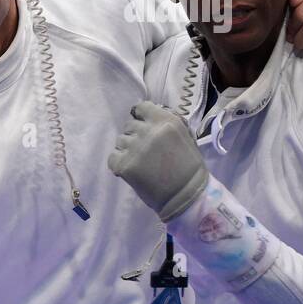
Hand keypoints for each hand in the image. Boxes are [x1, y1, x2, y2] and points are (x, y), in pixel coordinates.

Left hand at [108, 101, 208, 220]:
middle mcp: (147, 131)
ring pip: (120, 141)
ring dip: (128, 149)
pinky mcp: (123, 165)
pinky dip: (119, 162)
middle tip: (147, 151)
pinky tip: (132, 170)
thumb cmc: (189, 167)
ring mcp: (134, 148)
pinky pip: (112, 157)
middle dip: (136, 135)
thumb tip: (149, 113)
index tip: (144, 126)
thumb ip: (167, 122)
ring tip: (142, 162)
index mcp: (165, 121)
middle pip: (130, 125)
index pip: (141, 108)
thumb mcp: (185, 136)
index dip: (141, 116)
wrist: (186, 195)